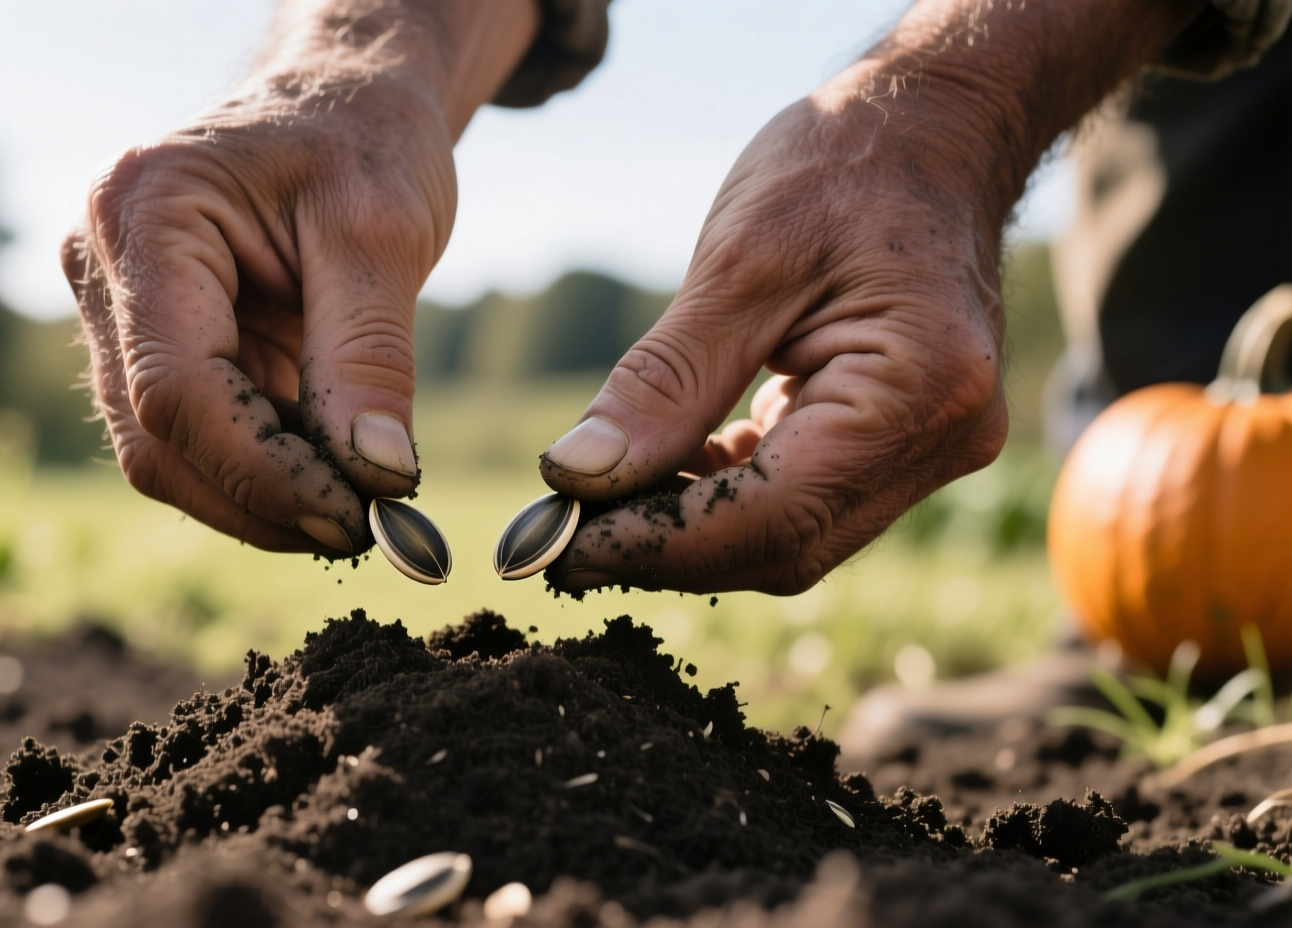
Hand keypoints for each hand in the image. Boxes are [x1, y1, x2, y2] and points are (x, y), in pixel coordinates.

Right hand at [63, 0, 535, 554]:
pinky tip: (328, 477)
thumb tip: (374, 479)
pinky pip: (194, 438)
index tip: (355, 514)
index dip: (262, 469)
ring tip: (356, 509)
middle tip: (364, 530)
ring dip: (259, 499)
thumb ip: (370, 355)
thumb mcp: (384, 230)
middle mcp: (104, 268)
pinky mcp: (151, 346)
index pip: (175, 385)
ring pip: (163, 453)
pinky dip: (262, 472)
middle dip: (260, 499)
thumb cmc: (362, 139)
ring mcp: (118, 311)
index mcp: (143, 213)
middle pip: (154, 435)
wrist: (342, 102)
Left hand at [538, 0, 1205, 593]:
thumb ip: (662, 381)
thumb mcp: (739, 259)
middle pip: (785, 546)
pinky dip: (726, 495)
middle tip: (560, 530)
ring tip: (599, 498)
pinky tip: (666, 463)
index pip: (771, 519)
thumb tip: (576, 477)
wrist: (933, 127)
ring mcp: (930, 447)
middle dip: (665, 547)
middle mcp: (942, 439)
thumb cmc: (844, 167)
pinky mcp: (902, 442)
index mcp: (918, 391)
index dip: (655, 546)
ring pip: (792, 535)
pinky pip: (803, 499)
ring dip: (689, 527)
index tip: (556, 546)